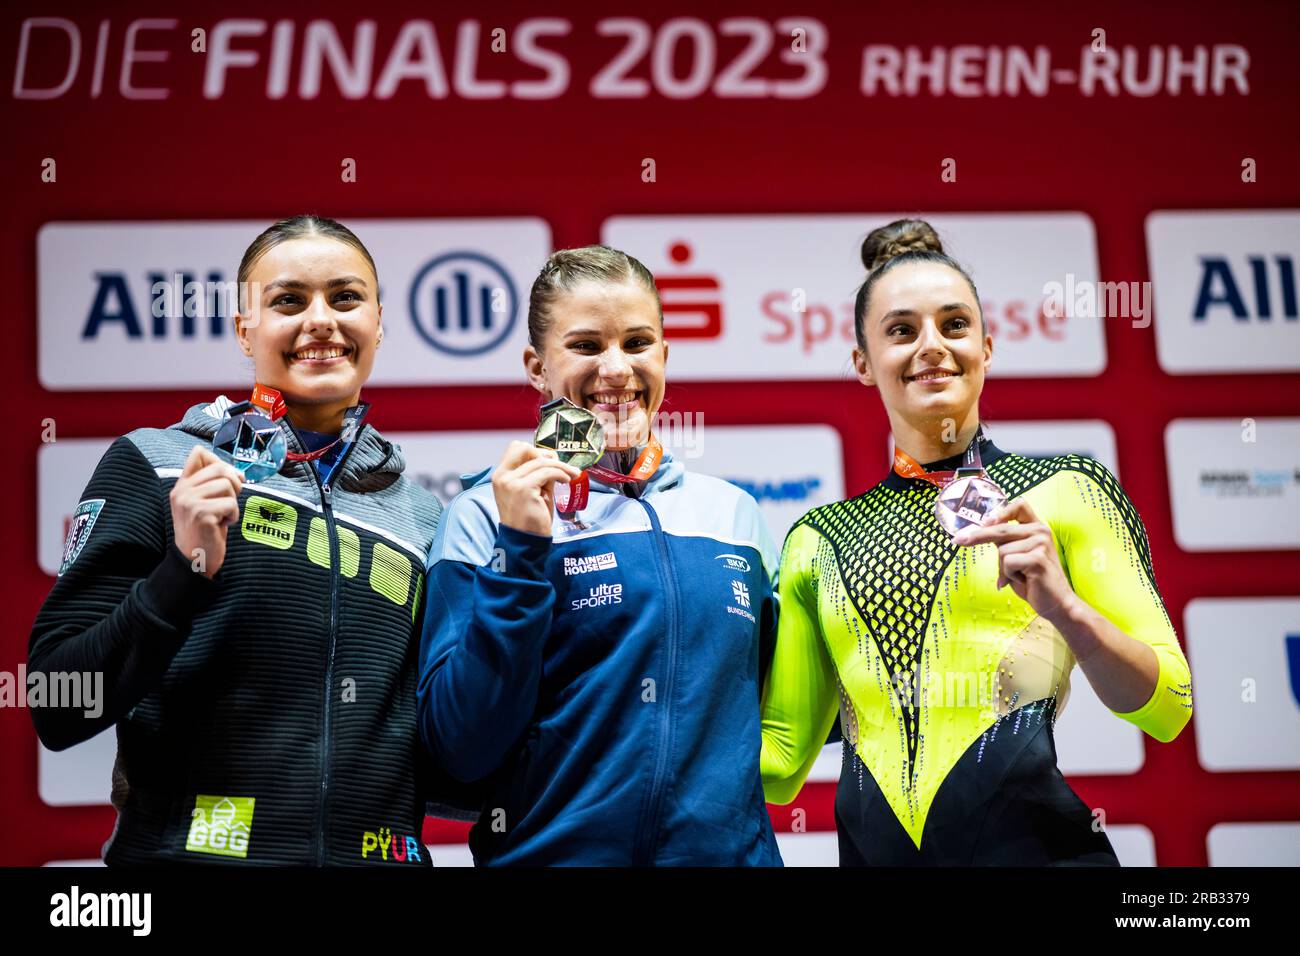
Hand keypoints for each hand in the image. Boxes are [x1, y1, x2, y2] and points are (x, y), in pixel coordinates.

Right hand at [171, 445, 243, 577]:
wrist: (194, 560)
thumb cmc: (204, 531)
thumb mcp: (202, 503)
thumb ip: (209, 483)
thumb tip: (233, 468)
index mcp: (182, 485)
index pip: (199, 454)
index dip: (220, 462)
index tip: (229, 480)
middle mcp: (182, 490)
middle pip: (220, 468)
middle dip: (234, 483)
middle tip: (230, 501)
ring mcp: (189, 501)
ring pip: (227, 485)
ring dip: (233, 503)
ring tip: (222, 516)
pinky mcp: (200, 513)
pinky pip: (230, 504)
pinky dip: (233, 516)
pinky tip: (222, 525)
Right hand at [492, 442, 582, 537]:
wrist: (525, 542)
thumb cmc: (530, 519)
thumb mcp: (534, 491)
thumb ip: (540, 475)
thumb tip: (554, 459)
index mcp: (501, 475)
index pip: (516, 448)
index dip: (535, 451)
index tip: (551, 461)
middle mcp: (502, 476)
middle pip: (525, 448)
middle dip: (546, 455)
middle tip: (562, 467)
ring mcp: (511, 482)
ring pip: (541, 461)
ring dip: (561, 466)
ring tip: (572, 474)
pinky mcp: (523, 489)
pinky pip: (547, 472)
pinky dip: (561, 474)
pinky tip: (567, 481)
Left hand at [952, 497, 1077, 623]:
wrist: (1056, 603)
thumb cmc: (1033, 581)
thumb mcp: (1016, 556)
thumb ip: (1005, 542)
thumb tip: (979, 531)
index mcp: (1037, 527)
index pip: (1019, 505)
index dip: (1000, 511)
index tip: (983, 521)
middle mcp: (1041, 531)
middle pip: (1000, 528)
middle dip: (976, 536)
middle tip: (957, 540)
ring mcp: (1041, 543)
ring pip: (1001, 550)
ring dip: (1003, 568)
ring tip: (1018, 577)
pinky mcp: (1038, 558)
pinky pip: (1007, 562)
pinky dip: (1008, 575)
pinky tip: (1024, 580)